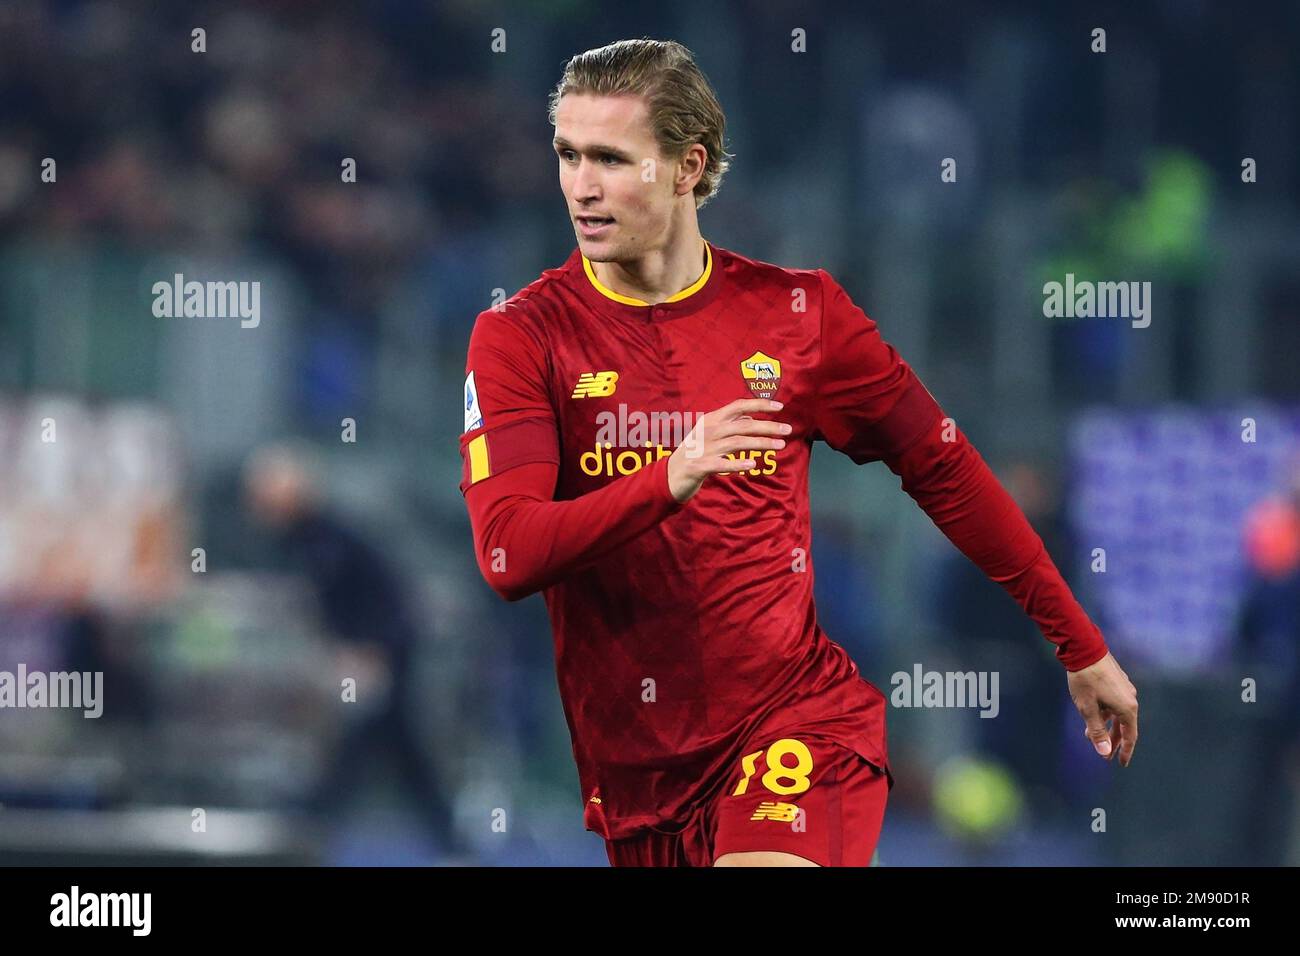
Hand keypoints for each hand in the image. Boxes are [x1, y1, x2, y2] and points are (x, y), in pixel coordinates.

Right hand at [667, 398, 789, 502]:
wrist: (670, 474)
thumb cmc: (694, 452)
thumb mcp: (709, 433)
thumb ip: (729, 424)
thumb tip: (749, 417)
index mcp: (711, 419)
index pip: (738, 406)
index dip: (759, 404)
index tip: (780, 407)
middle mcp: (709, 431)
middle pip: (743, 425)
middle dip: (767, 426)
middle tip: (788, 430)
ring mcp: (704, 449)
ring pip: (737, 443)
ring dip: (761, 444)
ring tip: (780, 446)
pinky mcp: (700, 466)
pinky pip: (722, 464)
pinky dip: (737, 464)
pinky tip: (752, 465)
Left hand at [1066, 651, 1138, 765]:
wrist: (1084, 648)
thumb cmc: (1085, 680)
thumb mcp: (1087, 708)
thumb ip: (1097, 731)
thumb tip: (1104, 752)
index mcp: (1127, 708)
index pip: (1130, 736)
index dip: (1125, 751)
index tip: (1121, 763)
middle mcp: (1130, 698)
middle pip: (1124, 726)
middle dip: (1112, 740)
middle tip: (1104, 754)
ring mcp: (1125, 689)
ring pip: (1117, 714)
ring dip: (1105, 726)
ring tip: (1090, 736)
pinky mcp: (1118, 681)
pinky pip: (1114, 703)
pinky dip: (1105, 713)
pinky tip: (1093, 715)